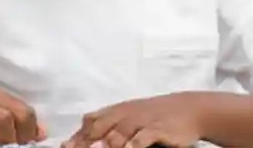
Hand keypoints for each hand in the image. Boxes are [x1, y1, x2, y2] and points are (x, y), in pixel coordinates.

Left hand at [63, 93, 205, 147]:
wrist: (187, 108)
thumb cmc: (151, 116)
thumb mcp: (126, 116)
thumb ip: (102, 126)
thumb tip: (73, 139)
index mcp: (115, 112)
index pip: (90, 123)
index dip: (78, 135)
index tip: (65, 146)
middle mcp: (125, 115)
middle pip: (100, 127)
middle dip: (86, 140)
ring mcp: (142, 121)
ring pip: (120, 133)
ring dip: (107, 143)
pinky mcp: (159, 129)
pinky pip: (144, 136)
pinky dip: (135, 142)